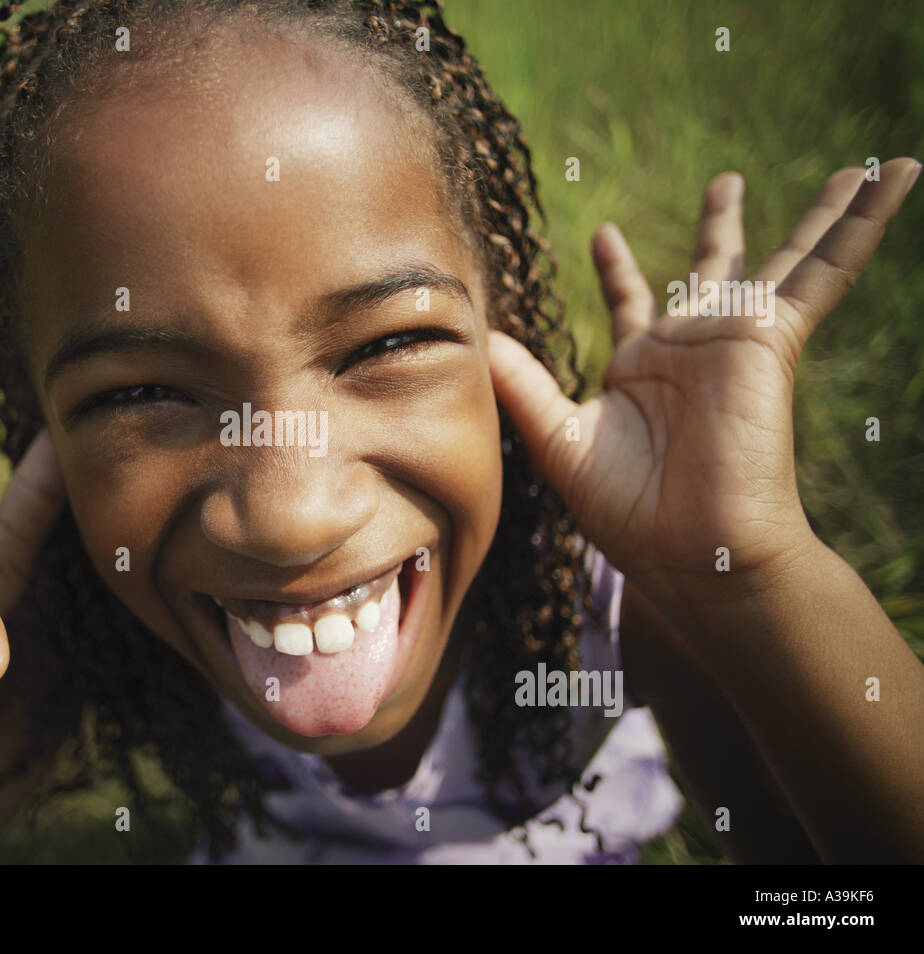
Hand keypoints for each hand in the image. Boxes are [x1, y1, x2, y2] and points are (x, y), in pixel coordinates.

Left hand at [487, 158, 920, 619]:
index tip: (605, 234)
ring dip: (824, 213)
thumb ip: (524, 384)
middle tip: (727, 183)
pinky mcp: (772, 338)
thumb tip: (482, 338)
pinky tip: (894, 178)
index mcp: (644, 370)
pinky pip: (826, 269)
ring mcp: (737, 340)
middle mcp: (694, 349)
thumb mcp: (559, 439)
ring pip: (788, 259)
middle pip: (714, 268)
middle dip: (723, 227)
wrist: (691, 549)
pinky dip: (861, 224)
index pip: (632, 302)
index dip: (619, 269)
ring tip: (855, 168)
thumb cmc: (627, 513)